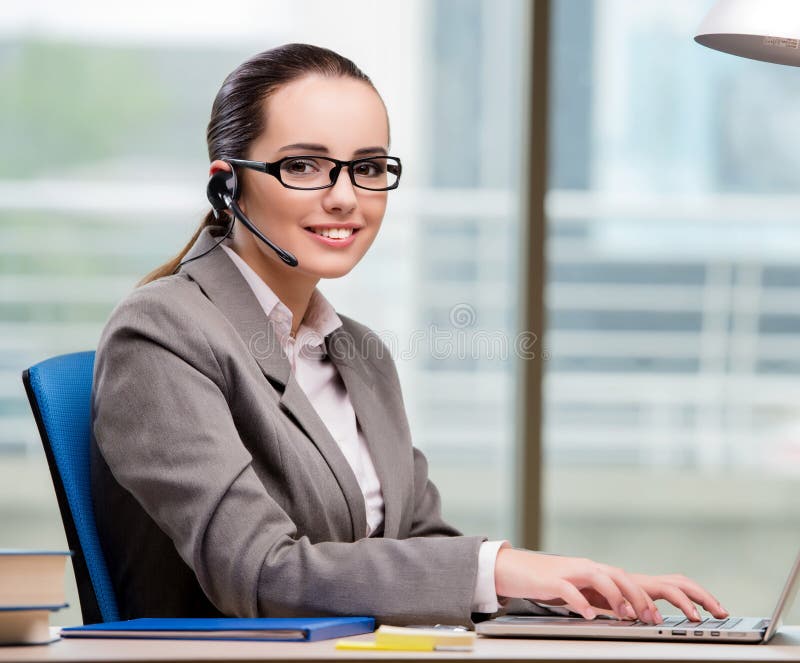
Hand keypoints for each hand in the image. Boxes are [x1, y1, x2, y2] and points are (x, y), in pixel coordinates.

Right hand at [494, 547, 728, 623]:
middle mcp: (594, 568)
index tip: (698, 614)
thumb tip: (636, 615)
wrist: (517, 570)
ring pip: (603, 577)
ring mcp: (574, 571)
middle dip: (649, 597)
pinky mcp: (554, 579)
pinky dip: (581, 601)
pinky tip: (589, 614)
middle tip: (660, 619)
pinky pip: (571, 589)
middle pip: (628, 577)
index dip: (675, 595)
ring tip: (630, 616)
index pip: (645, 581)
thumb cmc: (553, 584)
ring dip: (619, 597)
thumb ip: (610, 600)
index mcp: (606, 574)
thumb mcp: (587, 593)